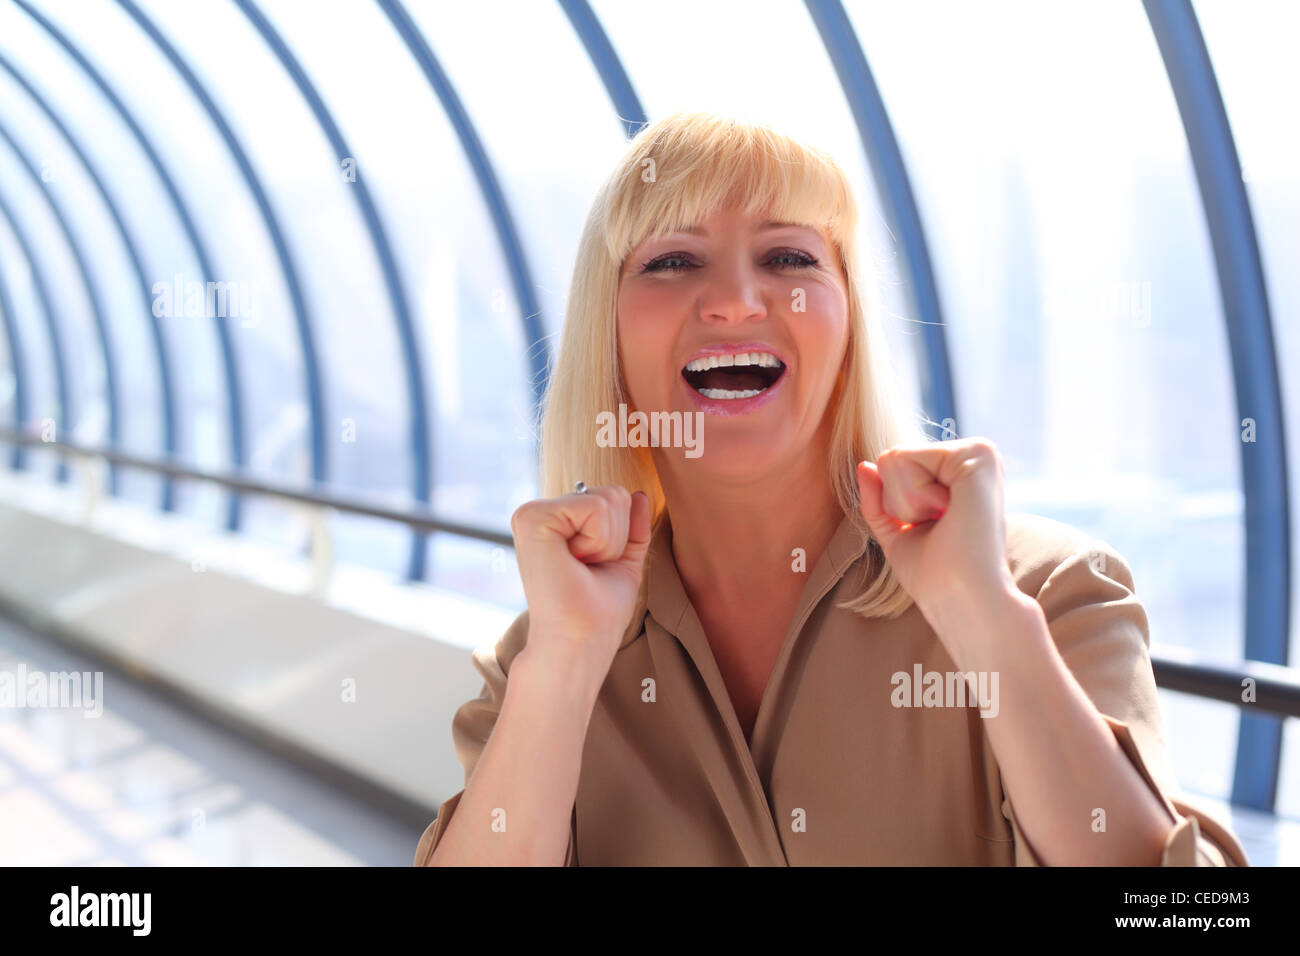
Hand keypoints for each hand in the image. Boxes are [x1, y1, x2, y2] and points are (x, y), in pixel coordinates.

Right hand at [510, 485, 651, 672]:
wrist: (578, 641)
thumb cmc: (597, 612)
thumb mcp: (622, 562)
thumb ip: (631, 527)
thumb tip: (638, 493)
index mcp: (556, 523)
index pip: (614, 498)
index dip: (621, 537)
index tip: (593, 568)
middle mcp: (539, 513)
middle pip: (614, 493)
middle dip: (617, 537)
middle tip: (587, 569)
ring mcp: (532, 513)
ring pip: (608, 499)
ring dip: (608, 543)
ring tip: (580, 568)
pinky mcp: (532, 517)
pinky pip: (595, 506)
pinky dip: (599, 540)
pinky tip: (573, 562)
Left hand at [855, 438, 1015, 624]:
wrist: (963, 600)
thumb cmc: (936, 577)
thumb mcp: (897, 533)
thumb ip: (880, 499)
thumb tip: (865, 465)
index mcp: (962, 474)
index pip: (894, 465)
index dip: (897, 504)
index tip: (933, 529)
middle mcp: (976, 457)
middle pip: (892, 457)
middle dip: (898, 501)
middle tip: (938, 526)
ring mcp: (979, 452)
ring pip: (895, 456)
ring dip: (906, 500)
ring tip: (946, 521)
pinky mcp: (978, 454)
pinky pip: (905, 458)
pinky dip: (913, 494)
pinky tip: (949, 512)